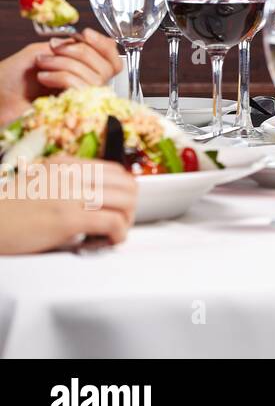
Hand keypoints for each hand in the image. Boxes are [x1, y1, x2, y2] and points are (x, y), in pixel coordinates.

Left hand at [0, 31, 122, 123]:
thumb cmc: (12, 78)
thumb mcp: (42, 51)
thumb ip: (68, 45)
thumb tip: (88, 42)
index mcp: (84, 71)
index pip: (112, 58)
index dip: (103, 44)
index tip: (84, 34)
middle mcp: (87, 87)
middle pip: (106, 66)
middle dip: (79, 52)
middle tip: (53, 48)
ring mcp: (82, 101)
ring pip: (95, 77)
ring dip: (64, 63)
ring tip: (42, 65)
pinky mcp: (73, 111)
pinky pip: (81, 88)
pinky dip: (60, 76)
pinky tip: (44, 78)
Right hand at [0, 156, 137, 254]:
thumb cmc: (8, 211)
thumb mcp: (40, 183)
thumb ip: (67, 184)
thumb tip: (96, 199)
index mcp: (65, 164)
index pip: (115, 170)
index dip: (126, 190)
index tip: (122, 205)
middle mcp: (71, 175)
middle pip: (127, 184)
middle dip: (131, 206)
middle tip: (121, 221)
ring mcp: (71, 195)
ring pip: (126, 202)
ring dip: (127, 221)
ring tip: (114, 233)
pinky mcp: (69, 218)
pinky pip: (113, 223)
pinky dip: (118, 234)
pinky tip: (109, 241)